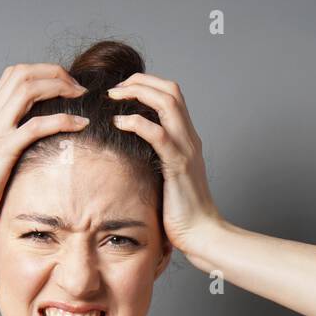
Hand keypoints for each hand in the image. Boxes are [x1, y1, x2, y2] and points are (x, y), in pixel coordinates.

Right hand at [0, 63, 89, 233]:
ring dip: (60, 87)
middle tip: (77, 88)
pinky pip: (36, 126)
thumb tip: (30, 141)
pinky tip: (80, 124)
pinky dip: (62, 120)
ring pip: (29, 89)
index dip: (43, 72)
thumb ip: (4, 141)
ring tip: (80, 97)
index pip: (15, 74)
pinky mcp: (2, 149)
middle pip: (24, 74)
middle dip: (55, 73)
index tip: (64, 85)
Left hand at [106, 74, 224, 255]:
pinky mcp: (178, 165)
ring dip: (138, 93)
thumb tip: (128, 154)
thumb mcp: (165, 179)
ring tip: (114, 97)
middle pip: (171, 90)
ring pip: (167, 103)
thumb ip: (154, 161)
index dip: (148, 85)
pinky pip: (158, 134)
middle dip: (140, 81)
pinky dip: (137, 123)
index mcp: (187, 139)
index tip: (122, 91)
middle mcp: (189, 138)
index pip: (172, 95)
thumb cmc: (181, 213)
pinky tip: (119, 124)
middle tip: (114, 89)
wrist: (201, 233)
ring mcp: (186, 149)